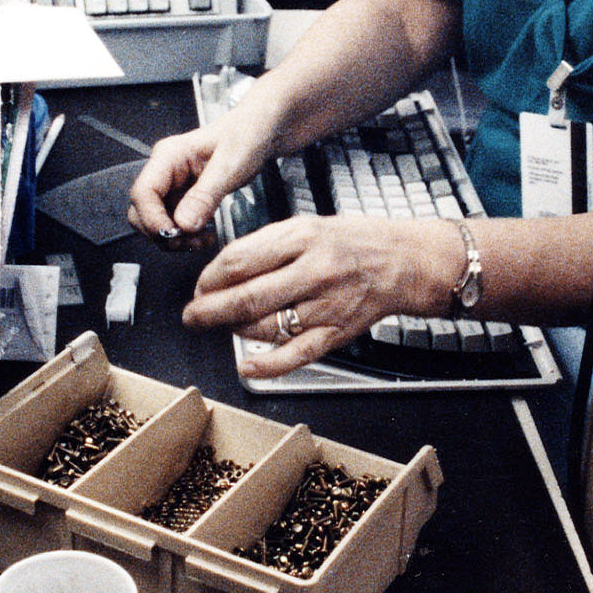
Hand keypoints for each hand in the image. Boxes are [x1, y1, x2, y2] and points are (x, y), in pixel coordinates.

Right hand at [126, 116, 275, 249]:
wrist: (263, 131)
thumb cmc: (247, 134)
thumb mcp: (230, 165)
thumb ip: (205, 195)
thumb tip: (183, 224)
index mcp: (169, 156)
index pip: (143, 193)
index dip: (152, 219)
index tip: (173, 235)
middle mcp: (166, 172)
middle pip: (142, 212)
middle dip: (162, 233)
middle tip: (189, 242)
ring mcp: (174, 186)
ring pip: (158, 222)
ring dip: (176, 238)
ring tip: (201, 241)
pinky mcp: (186, 198)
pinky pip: (176, 224)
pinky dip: (187, 236)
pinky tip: (206, 236)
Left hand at [181, 214, 460, 375]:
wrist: (401, 261)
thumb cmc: (350, 242)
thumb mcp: (305, 226)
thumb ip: (264, 246)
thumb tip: (221, 272)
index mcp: (301, 238)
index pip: (239, 261)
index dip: (209, 278)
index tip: (200, 286)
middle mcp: (313, 271)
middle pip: (246, 297)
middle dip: (209, 310)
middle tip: (192, 316)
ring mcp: (326, 305)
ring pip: (266, 327)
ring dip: (235, 331)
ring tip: (226, 326)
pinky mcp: (335, 333)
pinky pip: (295, 355)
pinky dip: (266, 365)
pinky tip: (247, 366)